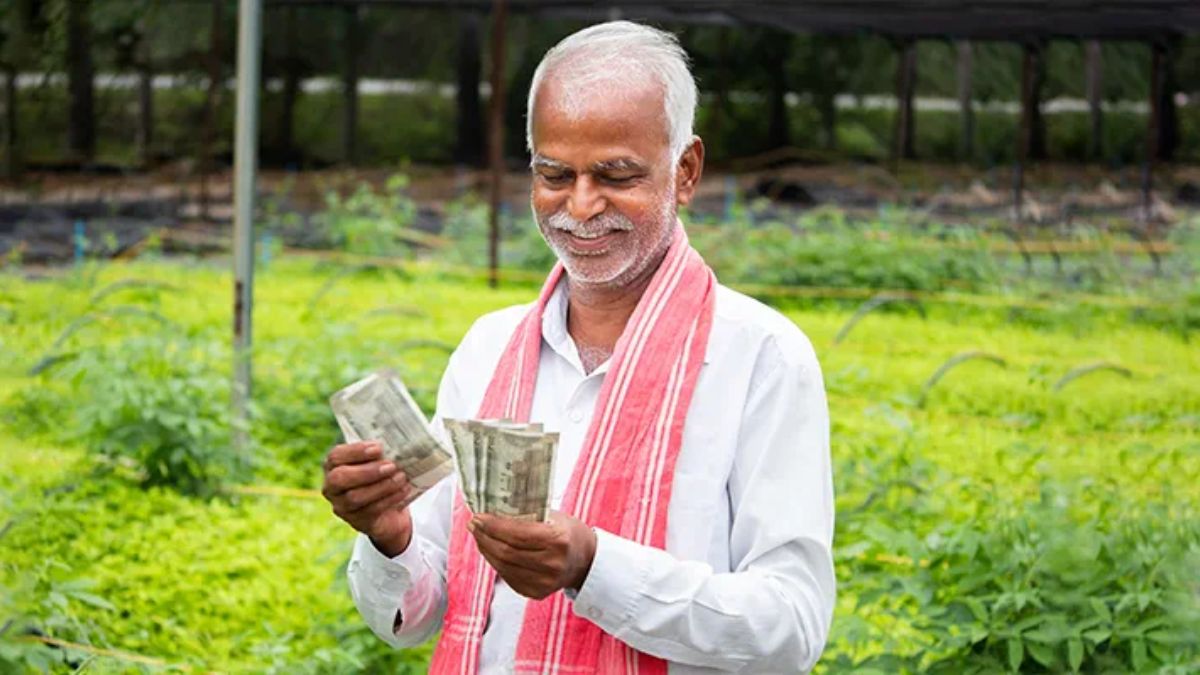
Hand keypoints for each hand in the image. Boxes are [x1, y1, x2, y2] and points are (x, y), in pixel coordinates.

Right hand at [322, 440, 413, 556]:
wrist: (390, 511)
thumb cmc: (382, 478)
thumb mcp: (378, 463)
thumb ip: (380, 454)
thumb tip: (396, 445)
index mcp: (333, 466)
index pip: (336, 456)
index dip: (356, 451)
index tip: (378, 448)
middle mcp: (332, 487)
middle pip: (340, 478)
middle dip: (367, 471)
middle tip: (391, 466)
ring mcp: (341, 506)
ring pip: (355, 497)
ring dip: (382, 486)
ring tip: (401, 477)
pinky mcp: (356, 521)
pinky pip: (370, 511)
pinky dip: (389, 499)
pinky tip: (403, 490)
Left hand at [468, 511, 597, 599]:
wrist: (585, 560)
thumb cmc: (567, 532)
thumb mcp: (553, 516)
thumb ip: (526, 514)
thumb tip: (493, 508)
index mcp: (558, 540)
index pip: (516, 534)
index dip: (493, 526)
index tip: (479, 516)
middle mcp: (552, 564)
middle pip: (506, 552)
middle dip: (485, 537)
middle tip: (474, 524)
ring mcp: (544, 582)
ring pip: (503, 566)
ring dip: (486, 550)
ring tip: (479, 536)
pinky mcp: (536, 593)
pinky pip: (508, 577)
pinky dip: (495, 562)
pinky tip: (491, 550)